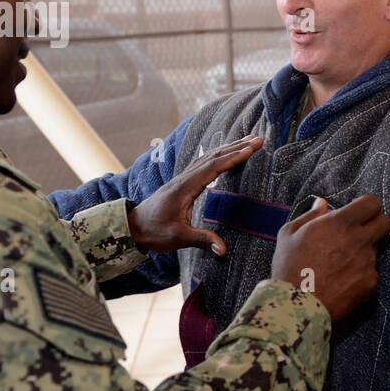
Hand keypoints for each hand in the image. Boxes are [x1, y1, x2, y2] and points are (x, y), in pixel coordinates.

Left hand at [128, 136, 261, 255]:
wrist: (131, 227)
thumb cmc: (153, 231)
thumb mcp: (177, 238)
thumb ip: (201, 240)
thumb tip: (223, 250)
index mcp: (185, 187)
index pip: (213, 167)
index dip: (233, 158)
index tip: (251, 149)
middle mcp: (184, 178)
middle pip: (213, 156)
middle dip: (236, 147)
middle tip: (258, 140)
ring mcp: (182, 179)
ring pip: (208, 157)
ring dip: (228, 149)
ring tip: (247, 142)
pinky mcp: (182, 183)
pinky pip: (203, 163)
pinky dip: (218, 156)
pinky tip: (224, 154)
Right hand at [270, 194, 389, 321]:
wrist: (296, 304)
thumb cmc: (289, 267)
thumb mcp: (289, 233)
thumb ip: (310, 214)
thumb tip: (322, 203)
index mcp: (341, 223)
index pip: (372, 203)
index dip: (366, 206)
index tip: (357, 211)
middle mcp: (359, 240)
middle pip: (385, 223)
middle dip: (376, 223)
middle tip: (360, 231)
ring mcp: (368, 262)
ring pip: (375, 248)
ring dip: (364, 250)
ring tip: (340, 262)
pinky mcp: (371, 282)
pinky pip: (372, 271)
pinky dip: (361, 273)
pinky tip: (342, 279)